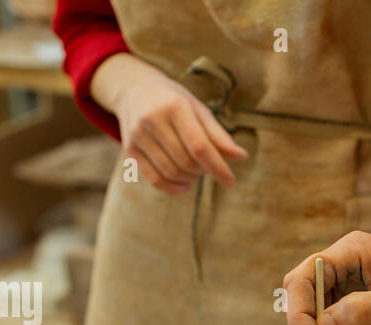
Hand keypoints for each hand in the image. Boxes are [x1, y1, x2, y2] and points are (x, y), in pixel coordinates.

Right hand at [91, 53, 246, 194]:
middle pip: (186, 161)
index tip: (231, 181)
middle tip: (209, 165)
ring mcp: (138, 135)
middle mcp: (153, 119)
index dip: (217, 166)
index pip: (199, 145)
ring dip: (190, 179)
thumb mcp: (198, 110)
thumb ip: (218, 135)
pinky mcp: (130, 149)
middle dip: (203, 170)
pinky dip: (173, 188)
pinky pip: (154, 179)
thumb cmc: (174, 101)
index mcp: (174, 106)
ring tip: (196, 170)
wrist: (134, 90)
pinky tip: (185, 185)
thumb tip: (241, 157)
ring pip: (171, 172)